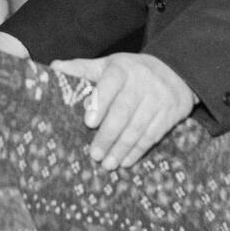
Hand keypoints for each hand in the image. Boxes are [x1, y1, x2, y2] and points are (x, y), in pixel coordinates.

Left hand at [52, 53, 194, 170]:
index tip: (88, 123)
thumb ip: (82, 68)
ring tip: (108, 164)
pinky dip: (138, 150)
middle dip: (108, 136)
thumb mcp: (108, 65)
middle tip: (94, 155)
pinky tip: (126, 161)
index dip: (100, 102)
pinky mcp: (172, 112)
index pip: (110, 84)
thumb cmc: (131, 72)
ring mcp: (159, 97)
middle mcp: (143, 81)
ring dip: (122, 148)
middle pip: (123, 111)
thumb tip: (54, 68)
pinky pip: (153, 134)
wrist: (176, 70)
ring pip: (138, 127)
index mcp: (122, 68)